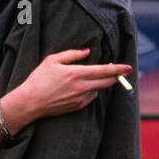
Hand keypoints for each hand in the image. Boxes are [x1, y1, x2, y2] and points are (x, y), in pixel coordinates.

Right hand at [19, 49, 133, 119]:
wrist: (30, 102)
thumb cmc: (39, 79)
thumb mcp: (52, 60)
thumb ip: (72, 54)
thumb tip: (87, 51)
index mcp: (76, 73)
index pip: (103, 70)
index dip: (118, 69)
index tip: (128, 67)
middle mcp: (81, 87)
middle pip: (107, 82)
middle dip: (116, 77)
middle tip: (121, 72)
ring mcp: (80, 99)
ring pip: (98, 90)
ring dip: (99, 84)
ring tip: (88, 78)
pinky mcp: (77, 107)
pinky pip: (90, 98)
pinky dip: (90, 92)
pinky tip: (80, 88)